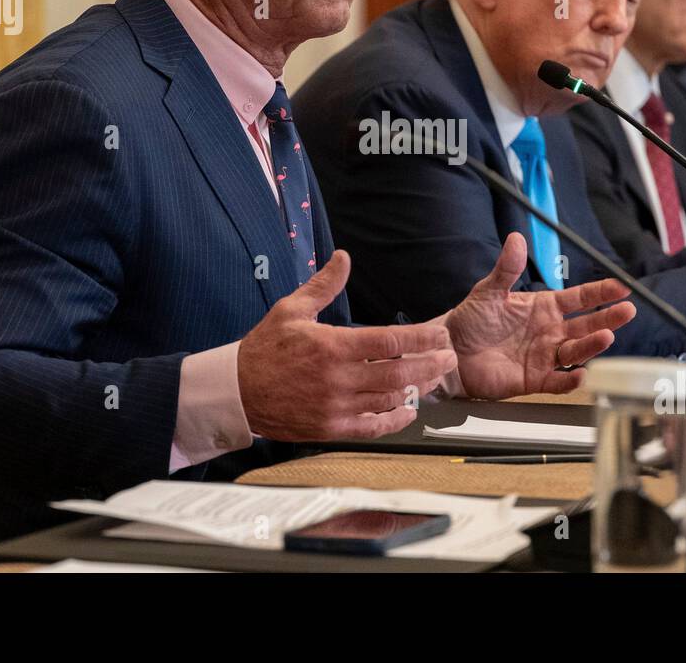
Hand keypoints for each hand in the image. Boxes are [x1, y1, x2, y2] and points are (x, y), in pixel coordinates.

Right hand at [238, 250, 457, 440]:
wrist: (236, 391)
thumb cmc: (263, 348)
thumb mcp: (291, 309)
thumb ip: (324, 285)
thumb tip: (343, 258)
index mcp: (332, 346)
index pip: (390, 340)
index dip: (422, 338)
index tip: (440, 335)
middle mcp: (338, 378)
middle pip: (398, 372)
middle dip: (430, 365)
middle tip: (449, 358)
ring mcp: (335, 406)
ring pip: (389, 399)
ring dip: (417, 389)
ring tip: (434, 379)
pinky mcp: (330, 428)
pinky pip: (371, 428)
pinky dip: (394, 421)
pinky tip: (408, 411)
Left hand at [442, 232, 634, 398]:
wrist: (450, 350)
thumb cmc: (471, 320)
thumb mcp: (489, 290)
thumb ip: (507, 268)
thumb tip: (516, 239)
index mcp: (544, 308)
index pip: (579, 299)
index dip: (600, 292)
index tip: (621, 286)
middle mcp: (549, 332)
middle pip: (586, 325)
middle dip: (608, 318)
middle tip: (627, 311)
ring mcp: (543, 356)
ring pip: (576, 352)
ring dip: (592, 345)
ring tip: (606, 336)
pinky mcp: (533, 380)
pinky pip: (557, 382)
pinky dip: (569, 380)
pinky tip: (581, 374)